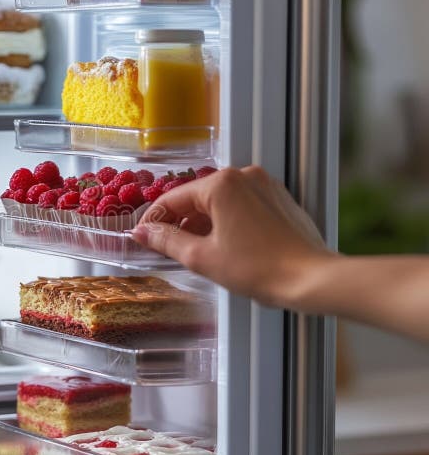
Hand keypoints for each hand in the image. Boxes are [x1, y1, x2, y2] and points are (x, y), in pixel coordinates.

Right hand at [132, 166, 334, 307]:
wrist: (311, 279)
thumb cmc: (260, 268)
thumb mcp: (202, 257)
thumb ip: (167, 241)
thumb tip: (144, 233)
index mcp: (222, 184)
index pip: (173, 199)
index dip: (154, 220)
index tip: (143, 236)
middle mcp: (244, 176)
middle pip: (197, 198)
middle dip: (180, 222)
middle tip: (166, 248)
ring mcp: (265, 186)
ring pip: (220, 201)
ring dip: (203, 223)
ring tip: (195, 252)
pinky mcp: (279, 199)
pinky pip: (242, 205)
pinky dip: (227, 222)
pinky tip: (224, 247)